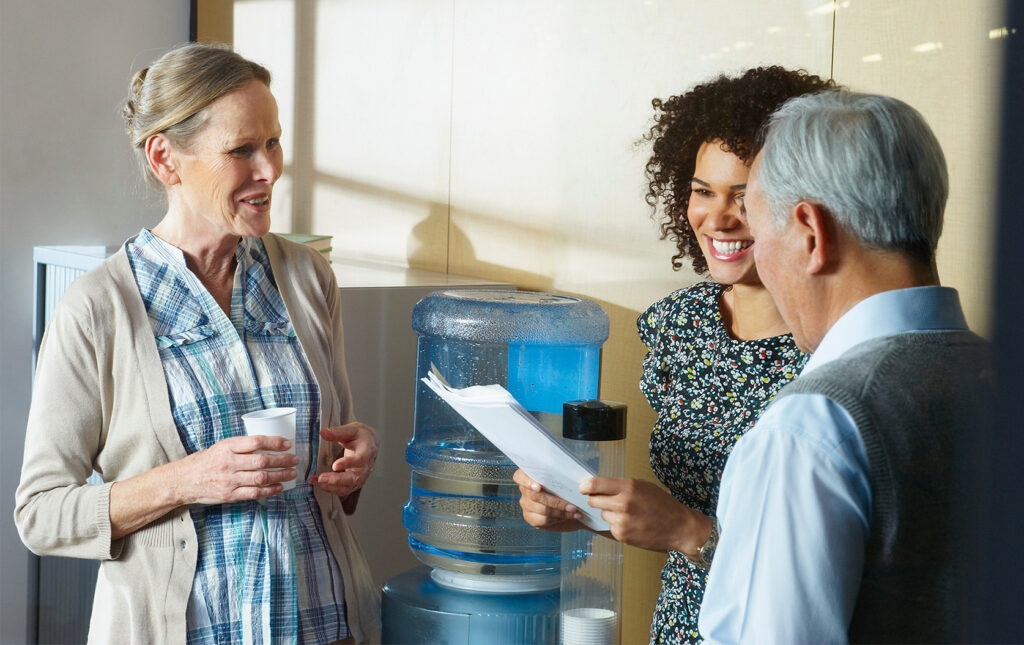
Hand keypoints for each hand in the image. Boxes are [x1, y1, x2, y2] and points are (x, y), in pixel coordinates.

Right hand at [171, 435, 298, 504]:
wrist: (184, 480)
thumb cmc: (205, 461)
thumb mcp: (221, 447)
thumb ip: (241, 446)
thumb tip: (268, 444)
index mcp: (227, 447)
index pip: (256, 442)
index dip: (275, 442)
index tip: (288, 443)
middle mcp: (229, 463)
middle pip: (263, 461)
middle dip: (283, 460)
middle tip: (295, 459)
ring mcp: (230, 480)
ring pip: (261, 477)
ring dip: (281, 475)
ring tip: (292, 473)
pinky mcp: (230, 495)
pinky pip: (255, 493)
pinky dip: (270, 490)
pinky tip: (280, 487)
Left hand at [310, 422, 378, 497]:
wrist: (369, 443)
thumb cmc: (360, 436)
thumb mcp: (351, 429)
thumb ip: (338, 432)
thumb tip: (323, 432)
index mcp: (367, 451)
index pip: (360, 459)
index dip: (348, 463)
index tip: (334, 465)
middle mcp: (366, 466)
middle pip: (354, 478)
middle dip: (337, 480)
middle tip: (321, 478)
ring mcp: (360, 476)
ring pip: (348, 487)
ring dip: (331, 487)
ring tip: (316, 481)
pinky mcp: (353, 482)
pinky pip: (343, 490)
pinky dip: (330, 488)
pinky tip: (318, 482)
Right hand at [513, 469, 586, 532]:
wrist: (569, 502)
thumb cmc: (565, 485)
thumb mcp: (563, 476)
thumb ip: (560, 474)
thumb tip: (569, 474)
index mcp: (528, 475)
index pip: (519, 477)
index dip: (527, 482)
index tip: (539, 487)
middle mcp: (525, 490)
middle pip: (535, 496)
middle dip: (556, 501)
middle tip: (572, 505)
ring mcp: (526, 504)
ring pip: (541, 510)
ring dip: (561, 512)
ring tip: (575, 511)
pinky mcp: (531, 518)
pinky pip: (542, 520)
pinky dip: (558, 519)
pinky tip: (569, 516)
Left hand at [581, 477, 710, 555]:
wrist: (679, 527)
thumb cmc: (662, 504)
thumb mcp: (643, 486)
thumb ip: (621, 485)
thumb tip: (598, 485)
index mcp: (628, 487)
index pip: (595, 484)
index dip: (585, 486)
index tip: (582, 488)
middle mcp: (623, 503)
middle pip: (593, 500)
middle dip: (597, 499)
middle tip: (607, 500)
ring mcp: (622, 521)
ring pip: (602, 514)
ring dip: (609, 513)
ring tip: (628, 513)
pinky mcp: (622, 535)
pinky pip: (610, 526)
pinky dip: (617, 525)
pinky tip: (631, 523)